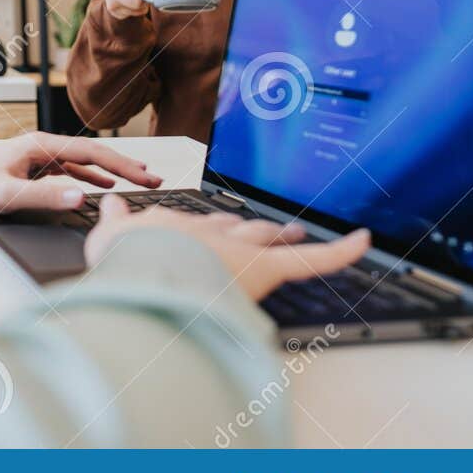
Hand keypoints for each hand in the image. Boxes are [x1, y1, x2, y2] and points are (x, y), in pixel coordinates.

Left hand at [0, 132, 163, 213]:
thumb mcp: (10, 194)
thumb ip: (46, 196)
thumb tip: (82, 196)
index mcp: (42, 146)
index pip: (92, 153)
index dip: (123, 165)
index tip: (146, 176)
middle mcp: (45, 146)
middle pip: (95, 154)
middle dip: (127, 166)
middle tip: (155, 178)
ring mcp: (43, 155)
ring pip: (86, 161)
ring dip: (113, 171)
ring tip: (140, 180)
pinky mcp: (38, 167)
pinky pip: (73, 169)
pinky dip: (93, 176)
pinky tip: (105, 185)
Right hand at [84, 193, 371, 300]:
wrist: (146, 266)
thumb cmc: (127, 263)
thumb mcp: (110, 242)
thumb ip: (115, 224)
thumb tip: (111, 204)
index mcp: (176, 230)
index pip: (198, 227)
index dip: (209, 229)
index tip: (212, 229)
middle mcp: (210, 233)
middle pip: (236, 228)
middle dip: (251, 228)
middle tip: (269, 227)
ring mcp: (240, 248)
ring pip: (268, 238)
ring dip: (283, 234)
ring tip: (298, 230)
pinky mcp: (268, 267)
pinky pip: (314, 259)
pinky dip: (341, 251)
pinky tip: (363, 241)